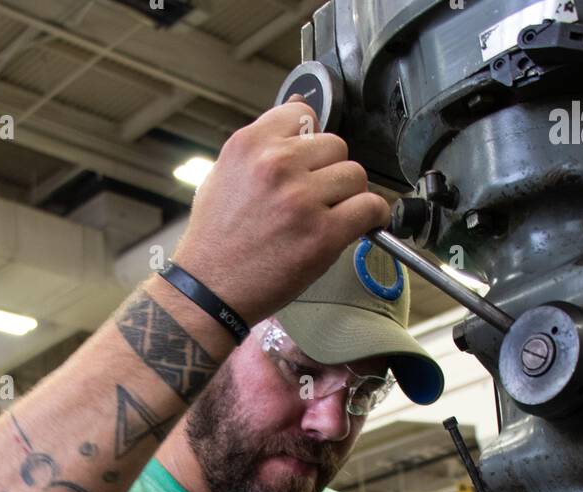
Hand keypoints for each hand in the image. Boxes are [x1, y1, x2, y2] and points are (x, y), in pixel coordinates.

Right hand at [170, 98, 390, 326]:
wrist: (210, 290)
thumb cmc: (216, 240)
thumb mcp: (223, 175)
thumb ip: (262, 145)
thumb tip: (299, 109)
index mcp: (250, 145)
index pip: (304, 114)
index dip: (311, 140)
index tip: (310, 161)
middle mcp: (277, 165)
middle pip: (335, 145)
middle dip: (330, 171)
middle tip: (316, 198)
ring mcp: (301, 199)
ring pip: (355, 175)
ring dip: (349, 195)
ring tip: (330, 215)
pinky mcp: (323, 234)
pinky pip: (369, 207)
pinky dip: (372, 216)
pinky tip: (361, 224)